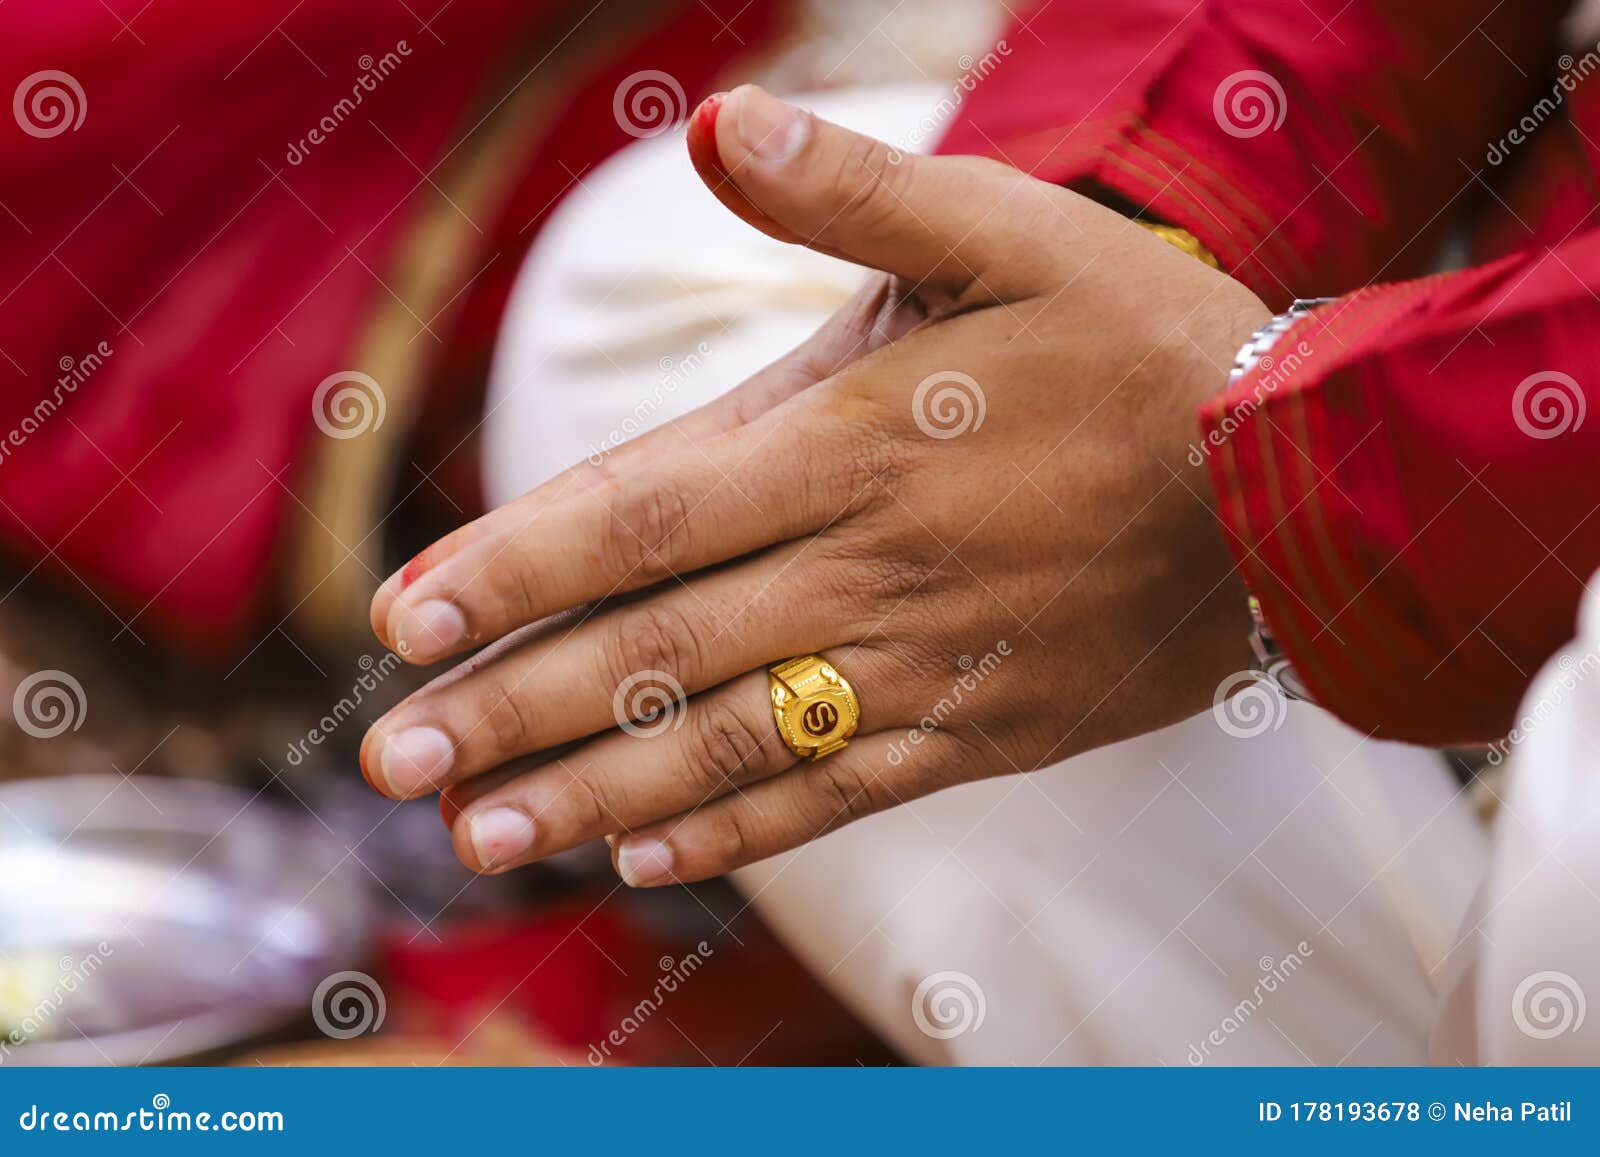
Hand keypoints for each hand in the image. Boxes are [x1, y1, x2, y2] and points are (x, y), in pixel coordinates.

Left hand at [360, 86, 1269, 884]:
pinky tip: (643, 857)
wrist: (1294, 483)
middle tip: (385, 762)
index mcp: (853, 445)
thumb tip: (719, 121)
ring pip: (727, 746)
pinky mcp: (978, 730)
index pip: (642, 519)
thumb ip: (853, 192)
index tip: (399, 619)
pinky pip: (834, 793)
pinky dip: (734, 831)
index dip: (512, 568)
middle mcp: (866, 573)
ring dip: (592, 792)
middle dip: (511, 707)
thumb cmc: (1137, 344)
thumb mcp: (1008, 231)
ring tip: (478, 832)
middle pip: (653, 652)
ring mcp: (922, 667)